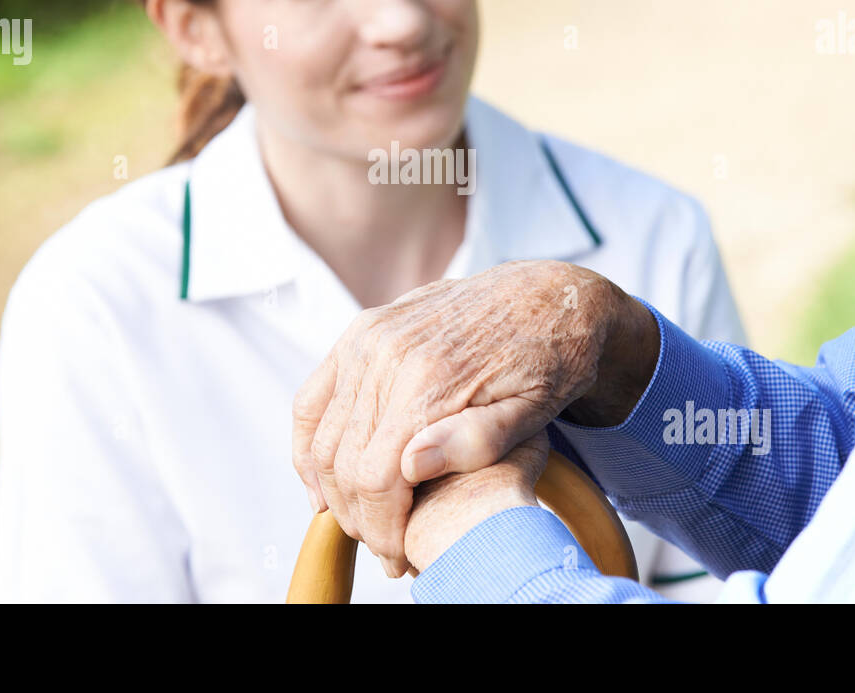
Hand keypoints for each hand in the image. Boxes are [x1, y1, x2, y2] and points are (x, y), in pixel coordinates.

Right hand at [291, 259, 657, 576]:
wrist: (545, 296)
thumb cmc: (547, 361)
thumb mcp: (533, 410)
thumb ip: (476, 441)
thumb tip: (412, 467)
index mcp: (430, 377)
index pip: (376, 477)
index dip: (382, 528)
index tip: (399, 558)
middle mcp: (387, 352)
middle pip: (344, 462)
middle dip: (358, 518)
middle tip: (386, 550)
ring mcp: (367, 338)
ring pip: (323, 436)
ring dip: (333, 490)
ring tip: (363, 523)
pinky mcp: (360, 332)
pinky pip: (312, 398)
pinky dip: (308, 445)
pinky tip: (321, 483)